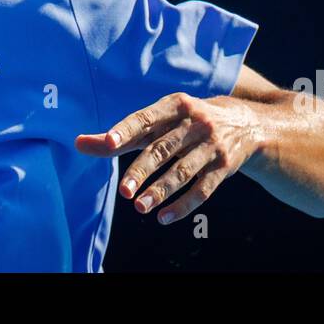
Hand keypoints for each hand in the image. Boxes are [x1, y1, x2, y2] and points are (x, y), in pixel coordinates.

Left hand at [75, 94, 269, 224]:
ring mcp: (212, 145)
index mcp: (175, 105)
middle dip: (142, 170)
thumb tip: (79, 144)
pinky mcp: (224, 167)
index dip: (127, 129)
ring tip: (140, 207)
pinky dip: (183, 205)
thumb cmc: (186, 122)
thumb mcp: (159, 122)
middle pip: (163, 149)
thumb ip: (122, 136)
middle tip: (123, 191)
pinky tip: (164, 218)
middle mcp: (195, 122)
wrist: (245, 123)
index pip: (147, 118)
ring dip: (161, 190)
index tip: (110, 143)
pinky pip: (203, 189)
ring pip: (183, 171)